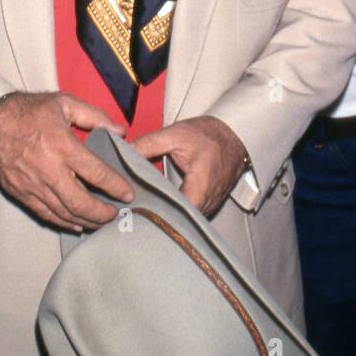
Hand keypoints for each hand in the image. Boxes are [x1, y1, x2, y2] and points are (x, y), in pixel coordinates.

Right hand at [0, 91, 133, 230]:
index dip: (116, 187)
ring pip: (65, 212)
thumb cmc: (28, 110)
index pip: (97, 173)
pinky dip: (64, 222)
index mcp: (62, 145)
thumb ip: (94, 116)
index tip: (128, 195)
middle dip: (102, 213)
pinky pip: (46, 214)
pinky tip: (77, 224)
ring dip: (86, 220)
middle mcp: (49, 170)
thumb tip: (120, 131)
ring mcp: (33, 185)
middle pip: (81, 202)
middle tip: (116, 214)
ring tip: (101, 221)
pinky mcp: (21, 193)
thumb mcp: (63, 102)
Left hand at [132, 116, 246, 216]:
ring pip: (186, 220)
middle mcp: (209, 200)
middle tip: (134, 213)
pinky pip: (191, 215)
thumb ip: (147, 145)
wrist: (233, 135)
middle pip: (180, 220)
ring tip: (144, 211)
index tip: (138, 209)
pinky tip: (160, 206)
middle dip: (158, 216)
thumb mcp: (174, 134)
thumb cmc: (206, 134)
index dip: (158, 214)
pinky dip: (177, 212)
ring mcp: (211, 205)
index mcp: (201, 184)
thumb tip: (122, 153)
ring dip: (168, 215)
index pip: (179, 213)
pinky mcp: (210, 205)